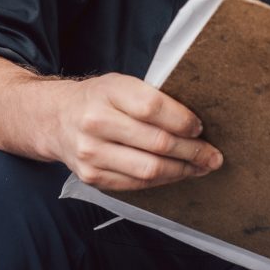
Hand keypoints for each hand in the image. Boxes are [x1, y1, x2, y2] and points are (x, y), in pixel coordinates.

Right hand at [52, 73, 221, 191]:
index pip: (153, 107)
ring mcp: (91, 153)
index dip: (182, 121)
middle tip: (213, 155)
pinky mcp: (91, 177)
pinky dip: (162, 181)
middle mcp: (95, 122)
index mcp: (108, 92)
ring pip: (149, 169)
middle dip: (192, 151)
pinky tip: (176, 174)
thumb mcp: (121, 84)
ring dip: (182, 170)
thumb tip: (196, 124)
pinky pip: (136, 184)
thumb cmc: (99, 99)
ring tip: (201, 167)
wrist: (56, 118)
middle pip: (156, 143)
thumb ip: (152, 99)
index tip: (200, 127)